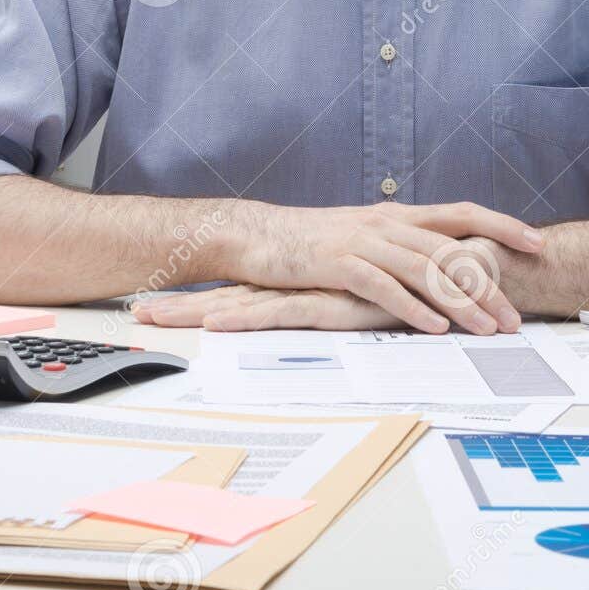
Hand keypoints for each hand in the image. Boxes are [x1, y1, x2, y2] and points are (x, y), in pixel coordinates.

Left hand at [135, 285, 393, 330]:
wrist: (451, 267)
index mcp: (301, 284)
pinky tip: (215, 322)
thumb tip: (314, 310)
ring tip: (155, 317)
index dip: (199, 295)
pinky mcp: (331, 305)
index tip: (160, 299)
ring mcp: (311, 292)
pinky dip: (245, 319)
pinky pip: (280, 315)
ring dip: (196, 310)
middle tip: (137, 311)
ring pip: (242, 304)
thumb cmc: (410, 285)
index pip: (241, 291)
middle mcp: (297, 286)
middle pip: (228, 296)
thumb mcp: (365, 300)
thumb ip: (341, 302)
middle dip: (181, 304)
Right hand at [232, 201, 540, 334]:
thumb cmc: (313, 243)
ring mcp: (363, 240)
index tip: (537, 242)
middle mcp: (387, 222)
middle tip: (517, 317)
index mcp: (397, 215)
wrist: (257, 235)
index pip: (460, 213)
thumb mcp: (364, 237)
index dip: (501, 224)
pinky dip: (413, 307)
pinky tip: (436, 328)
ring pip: (425, 269)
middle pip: (450, 249)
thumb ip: (399, 246)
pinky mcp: (339, 263)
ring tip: (488, 329)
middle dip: (488, 283)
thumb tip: (440, 266)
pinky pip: (385, 286)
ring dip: (461, 301)